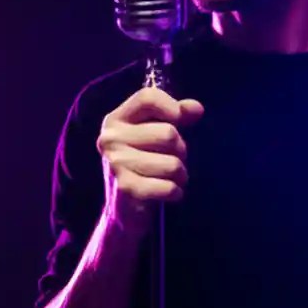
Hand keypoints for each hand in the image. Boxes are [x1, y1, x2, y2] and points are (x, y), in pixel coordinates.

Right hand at [96, 86, 203, 235]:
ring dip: (181, 174)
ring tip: (171, 178)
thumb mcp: (155, 134)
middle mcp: (110, 138)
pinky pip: (169, 187)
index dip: (171, 106)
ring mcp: (116, 163)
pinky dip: (176, 192)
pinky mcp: (125, 188)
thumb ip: (176, 115)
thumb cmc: (143, 164)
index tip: (179, 119)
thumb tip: (196, 109)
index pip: (147, 98)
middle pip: (168, 134)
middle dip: (181, 150)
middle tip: (173, 159)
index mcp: (115, 120)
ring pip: (173, 163)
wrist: (123, 210)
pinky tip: (169, 192)